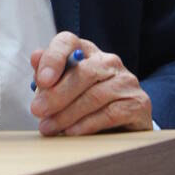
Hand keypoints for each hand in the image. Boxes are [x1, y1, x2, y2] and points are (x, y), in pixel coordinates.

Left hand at [29, 32, 151, 135]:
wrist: (124, 126)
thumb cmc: (87, 103)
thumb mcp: (65, 88)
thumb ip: (48, 75)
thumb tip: (35, 57)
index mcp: (87, 51)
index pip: (68, 41)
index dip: (54, 58)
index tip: (41, 80)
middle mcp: (109, 62)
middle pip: (83, 72)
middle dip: (57, 94)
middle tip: (38, 110)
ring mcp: (126, 81)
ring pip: (95, 95)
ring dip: (67, 114)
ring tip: (49, 127)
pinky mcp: (138, 103)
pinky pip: (110, 114)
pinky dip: (87, 125)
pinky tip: (71, 133)